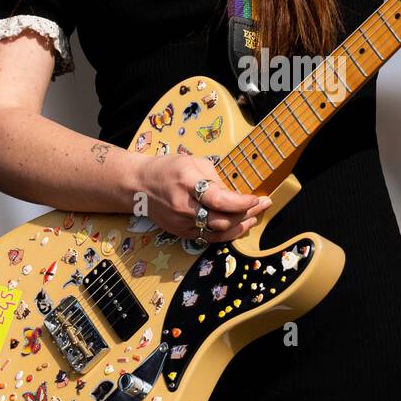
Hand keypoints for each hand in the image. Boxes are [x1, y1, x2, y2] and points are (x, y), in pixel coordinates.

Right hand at [135, 154, 270, 244]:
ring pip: (217, 232)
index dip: (241, 202)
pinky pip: (207, 238)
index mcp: (187, 183)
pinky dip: (226, 234)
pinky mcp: (179, 233)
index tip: (257, 198)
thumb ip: (215, 179)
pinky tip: (238, 227)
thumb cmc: (167, 169)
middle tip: (263, 206)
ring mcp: (181, 223)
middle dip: (247, 214)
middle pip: (221, 219)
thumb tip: (235, 195)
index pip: (219, 199)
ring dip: (240, 227)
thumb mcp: (193, 162)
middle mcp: (183, 207)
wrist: (137, 185)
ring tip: (255, 218)